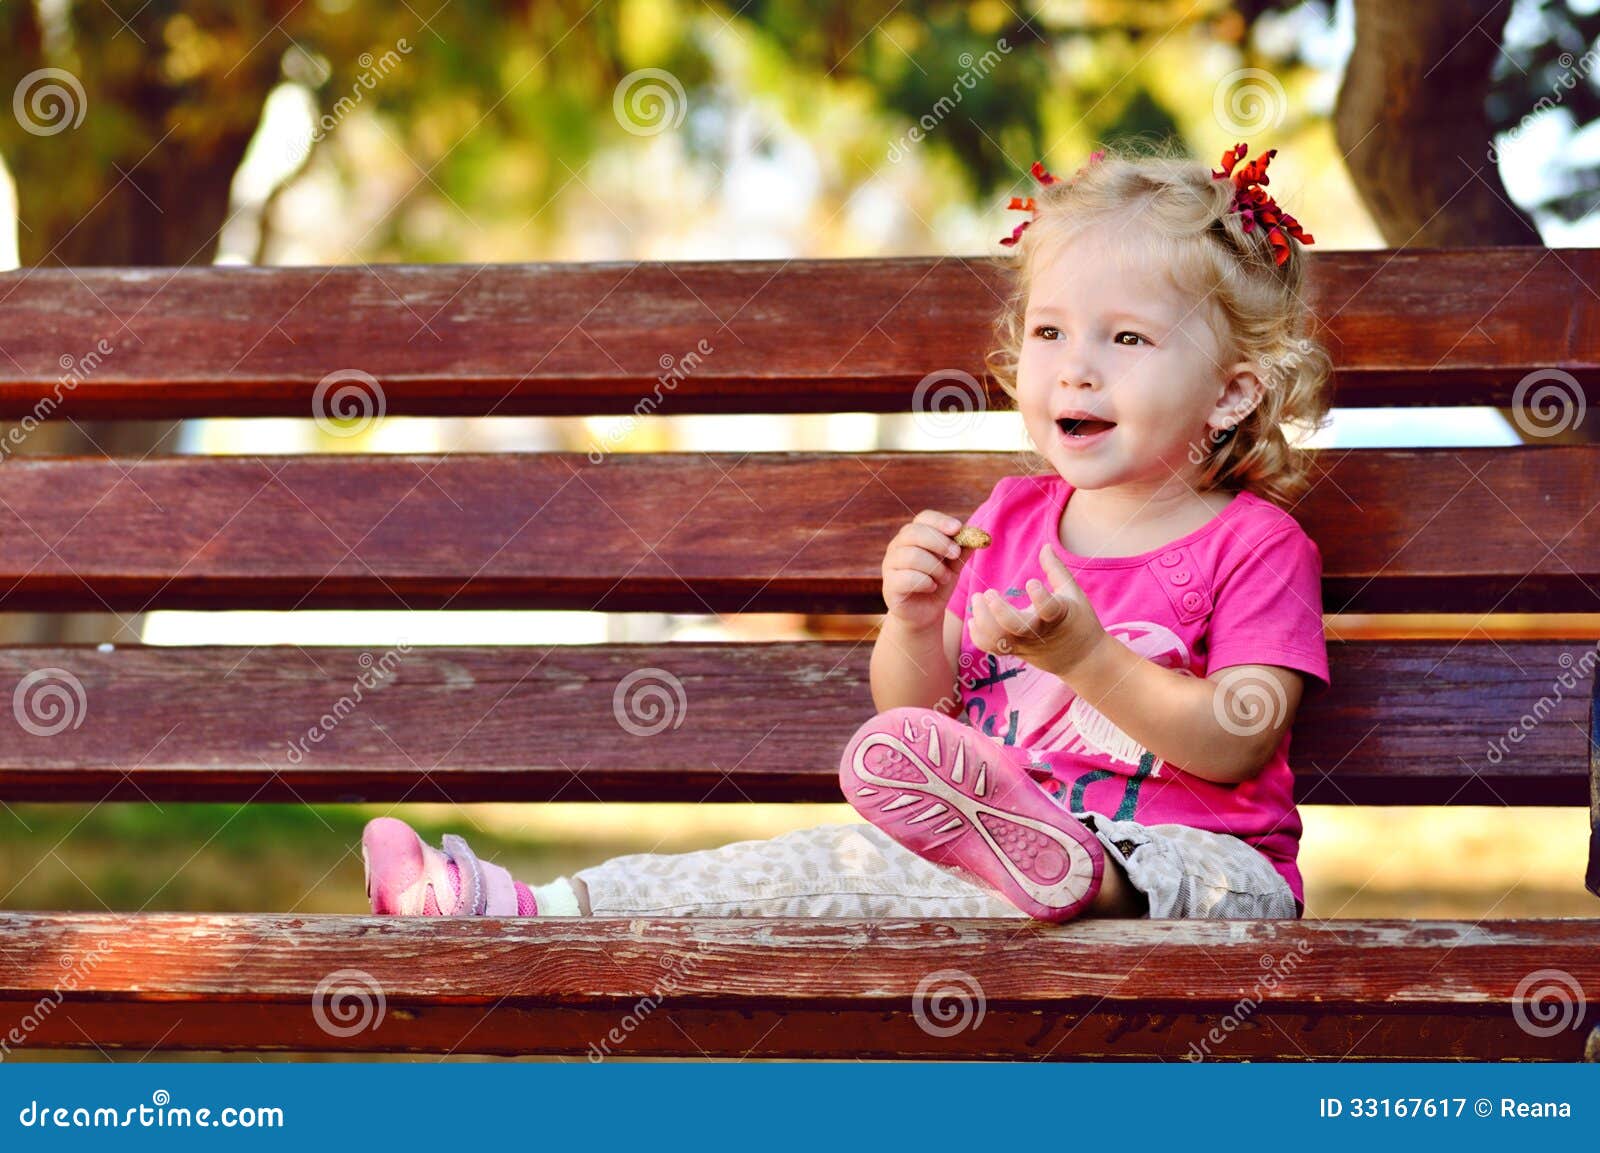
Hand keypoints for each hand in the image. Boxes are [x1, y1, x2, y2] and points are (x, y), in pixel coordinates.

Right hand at [881, 509, 972, 629]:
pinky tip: (932, 587)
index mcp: (913, 535)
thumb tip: (979, 533)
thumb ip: (963, 549)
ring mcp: (890, 565)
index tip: (958, 528)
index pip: (924, 518)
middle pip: (914, 533)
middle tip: (956, 555)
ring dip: (935, 567)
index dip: (940, 521)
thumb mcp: (954, 565)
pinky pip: (906, 577)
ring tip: (944, 577)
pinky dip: (925, 582)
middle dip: (939, 542)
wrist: (925, 613)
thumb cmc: (938, 583)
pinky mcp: (889, 585)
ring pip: (911, 555)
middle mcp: (898, 546)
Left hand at [968, 543, 1107, 677]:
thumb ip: (1056, 570)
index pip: (1049, 609)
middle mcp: (1039, 632)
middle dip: (998, 610)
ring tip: (977, 599)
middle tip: (988, 593)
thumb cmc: (1079, 621)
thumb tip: (1045, 546)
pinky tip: (974, 620)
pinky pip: (992, 649)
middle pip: (1015, 627)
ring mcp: (1026, 644)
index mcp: (1058, 616)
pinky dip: (978, 636)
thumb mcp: (1073, 593)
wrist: (1082, 659)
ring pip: (998, 640)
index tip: (1031, 582)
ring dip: (983, 621)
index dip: (1040, 597)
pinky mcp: (1016, 652)